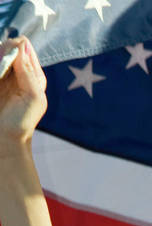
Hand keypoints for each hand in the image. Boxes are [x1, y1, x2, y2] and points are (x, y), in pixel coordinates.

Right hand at [0, 36, 46, 157]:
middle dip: (2, 51)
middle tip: (0, 71)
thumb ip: (28, 71)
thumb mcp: (33, 97)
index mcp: (33, 74)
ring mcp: (3, 74)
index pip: (23, 46)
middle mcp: (18, 71)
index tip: (8, 59)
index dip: (14, 47)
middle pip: (7, 45)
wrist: (4, 139)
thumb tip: (21, 44)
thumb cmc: (22, 122)